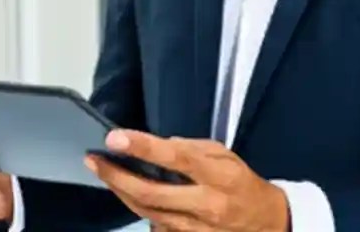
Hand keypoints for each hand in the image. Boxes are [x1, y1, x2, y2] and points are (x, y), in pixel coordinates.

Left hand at [86, 130, 288, 231]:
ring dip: (121, 192)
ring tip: (104, 173)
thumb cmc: (242, 184)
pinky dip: (139, 210)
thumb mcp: (226, 156)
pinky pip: (155, 227)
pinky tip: (128, 195)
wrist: (265, 224)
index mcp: (219, 176)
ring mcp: (196, 230)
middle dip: (117, 176)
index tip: (115, 138)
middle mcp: (206, 205)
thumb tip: (159, 143)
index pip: (177, 158)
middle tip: (94, 160)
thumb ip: (193, 149)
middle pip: (151, 193)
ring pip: (147, 212)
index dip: (143, 147)